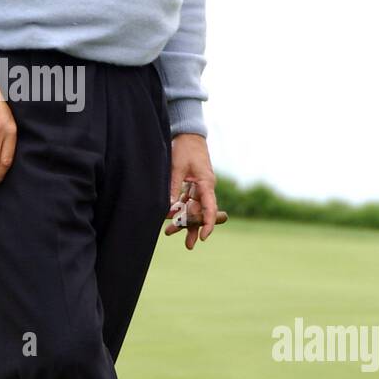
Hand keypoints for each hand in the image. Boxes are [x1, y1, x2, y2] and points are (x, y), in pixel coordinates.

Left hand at [165, 133, 220, 249]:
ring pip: (192, 208)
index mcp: (206, 183)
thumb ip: (173, 188)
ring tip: (169, 233)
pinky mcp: (192, 184)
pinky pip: (187, 201)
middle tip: (188, 245)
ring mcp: (199, 186)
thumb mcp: (176, 167)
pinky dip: (179, 209)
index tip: (203, 237)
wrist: (188, 133)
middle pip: (201, 212)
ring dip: (183, 220)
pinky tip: (170, 217)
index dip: (207, 224)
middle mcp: (205, 187)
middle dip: (193, 228)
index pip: (210, 208)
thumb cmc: (184, 148)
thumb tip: (169, 209)